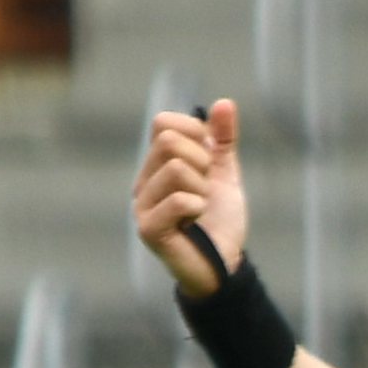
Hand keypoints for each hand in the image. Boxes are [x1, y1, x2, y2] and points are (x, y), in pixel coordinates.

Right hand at [133, 97, 248, 296]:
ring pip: (175, 168)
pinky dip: (198, 207)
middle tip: (205, 188)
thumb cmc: (220, 221)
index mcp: (155, 165)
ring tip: (200, 209)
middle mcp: (142, 182)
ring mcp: (141, 206)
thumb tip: (224, 103)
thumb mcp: (225, 173)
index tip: (208, 161)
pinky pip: (178, 199)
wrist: (225, 265)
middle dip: (202, 162)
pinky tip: (194, 223)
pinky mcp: (148, 230)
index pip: (164, 123)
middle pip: (169, 140)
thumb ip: (223, 139)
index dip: (196, 134)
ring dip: (202, 188)